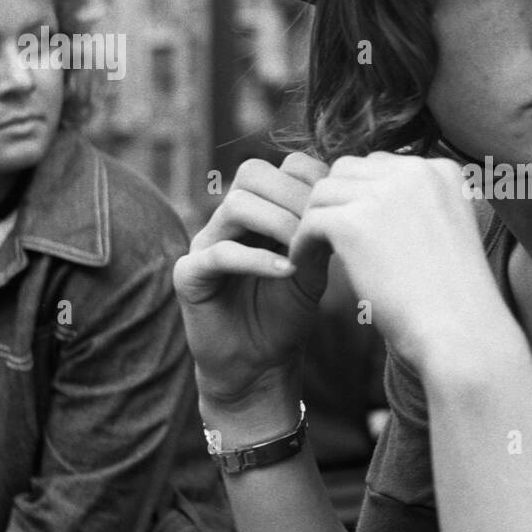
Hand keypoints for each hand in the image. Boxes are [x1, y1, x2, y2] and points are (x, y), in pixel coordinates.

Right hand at [173, 152, 331, 403]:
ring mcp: (205, 243)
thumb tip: (341, 201)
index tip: (337, 210)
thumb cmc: (287, 313)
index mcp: (260, 209)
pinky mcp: (190, 275)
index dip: (314, 182)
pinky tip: (286, 272)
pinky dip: (257, 260)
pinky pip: (219, 253)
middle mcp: (229, 219)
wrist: (259, 364)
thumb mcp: (314, 270)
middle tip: (318, 226)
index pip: (283, 167)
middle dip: (294, 196)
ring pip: (236, 205)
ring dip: (277, 223)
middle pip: (253, 173)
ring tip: (303, 248)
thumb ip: (320, 236)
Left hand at [288, 152, 509, 373]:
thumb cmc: (454, 298)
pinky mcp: (355, 222)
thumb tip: (366, 202)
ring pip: (323, 192)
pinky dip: (302, 243)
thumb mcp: (446, 232)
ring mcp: (385, 194)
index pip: (382, 165)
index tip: (354, 229)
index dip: (361, 196)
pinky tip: (303, 266)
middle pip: (348, 170)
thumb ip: (414, 207)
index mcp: (442, 170)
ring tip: (314, 253)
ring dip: (315, 221)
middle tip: (327, 240)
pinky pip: (310, 221)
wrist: (462, 332)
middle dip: (335, 202)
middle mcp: (416, 171)